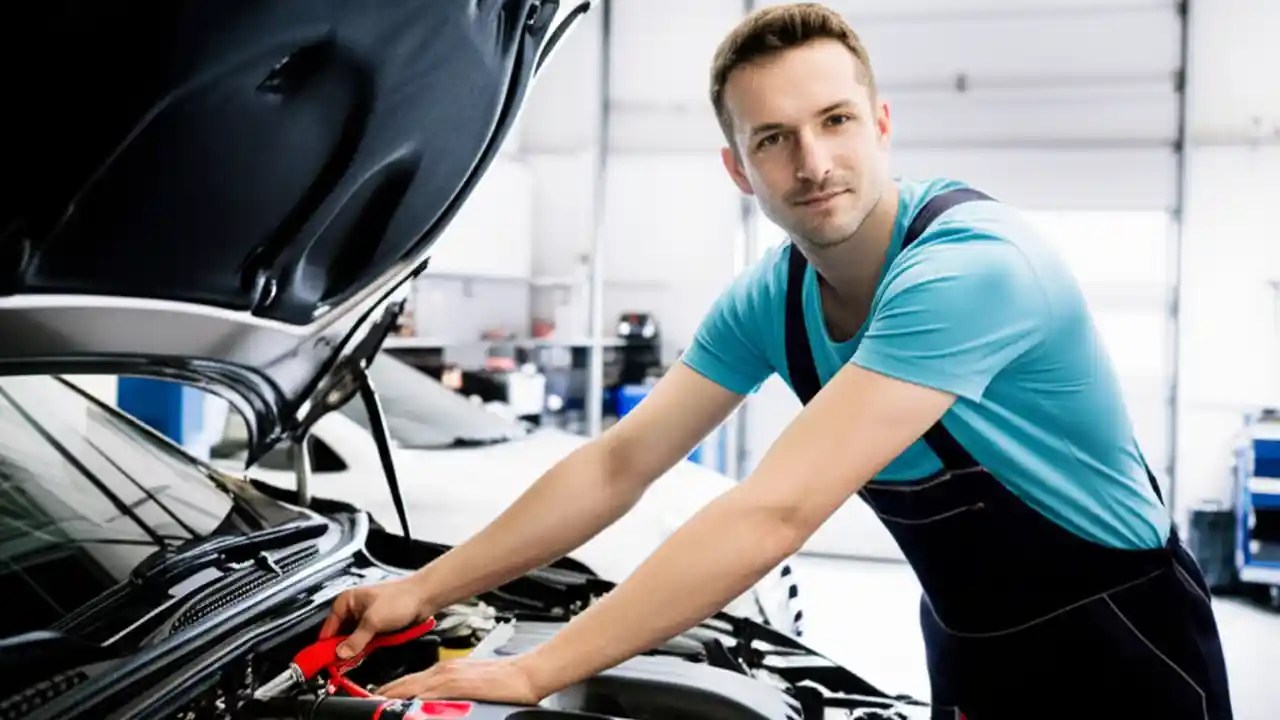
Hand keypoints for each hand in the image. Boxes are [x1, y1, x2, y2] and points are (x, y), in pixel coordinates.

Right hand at [319, 576, 433, 658]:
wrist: (424, 598)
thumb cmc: (401, 598)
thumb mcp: (374, 621)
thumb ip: (356, 640)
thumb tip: (341, 654)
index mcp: (346, 601)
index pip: (328, 627)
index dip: (326, 644)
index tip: (324, 660)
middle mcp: (353, 610)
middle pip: (339, 635)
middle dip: (342, 649)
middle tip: (340, 664)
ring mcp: (364, 619)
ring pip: (352, 640)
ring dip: (355, 650)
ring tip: (354, 658)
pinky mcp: (375, 627)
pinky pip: (365, 641)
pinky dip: (365, 648)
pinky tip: (366, 653)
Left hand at [376, 657, 542, 704]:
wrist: (523, 675)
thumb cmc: (501, 680)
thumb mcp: (468, 681)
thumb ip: (447, 689)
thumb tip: (430, 701)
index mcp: (443, 670)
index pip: (408, 680)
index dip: (387, 689)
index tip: (372, 696)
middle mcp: (442, 671)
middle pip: (403, 683)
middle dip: (382, 692)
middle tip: (362, 700)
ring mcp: (448, 678)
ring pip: (410, 687)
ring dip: (391, 695)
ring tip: (373, 702)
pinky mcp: (456, 686)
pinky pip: (427, 694)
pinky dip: (411, 699)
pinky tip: (401, 705)